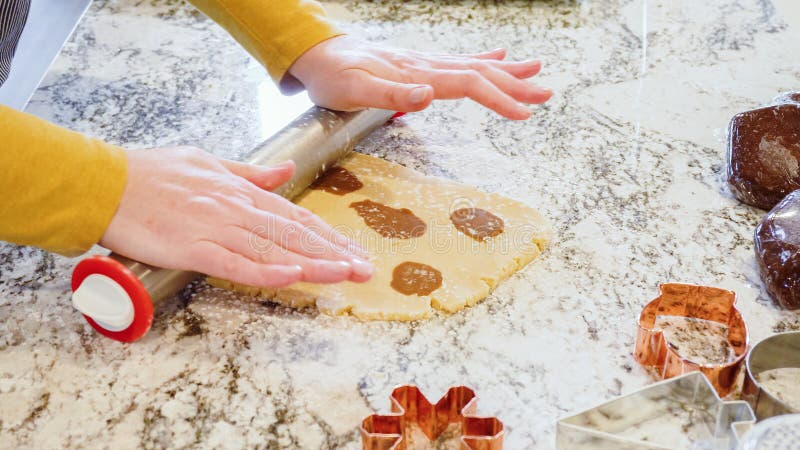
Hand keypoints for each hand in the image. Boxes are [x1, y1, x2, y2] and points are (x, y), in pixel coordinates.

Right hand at [100, 147, 372, 287]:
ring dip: (313, 262)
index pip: (295, 216)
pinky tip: (292, 276)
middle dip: (333, 252)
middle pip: (294, 233)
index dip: (327, 235)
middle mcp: (236, 209)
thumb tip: (285, 173)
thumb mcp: (207, 162)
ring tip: (345, 275)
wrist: (106, 181)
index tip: (353, 249)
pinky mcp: (193, 247)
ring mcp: (216, 228)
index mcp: (240, 191)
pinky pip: (236, 263)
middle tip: (365, 269)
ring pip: (274, 249)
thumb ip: (250, 173)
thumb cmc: (151, 173)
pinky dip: (265, 270)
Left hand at [289, 35, 551, 119]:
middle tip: (546, 94)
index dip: (496, 98)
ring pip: (474, 65)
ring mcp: (424, 63)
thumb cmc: (332, 77)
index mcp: (417, 74)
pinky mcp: (419, 65)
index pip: (467, 84)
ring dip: (507, 72)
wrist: (318, 54)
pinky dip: (484, 60)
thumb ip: (390, 94)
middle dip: (514, 85)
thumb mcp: (353, 91)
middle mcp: (426, 65)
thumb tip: (427, 95)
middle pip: (479, 73)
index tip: (522, 113)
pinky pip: (459, 61)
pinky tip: (499, 56)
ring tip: (537, 72)